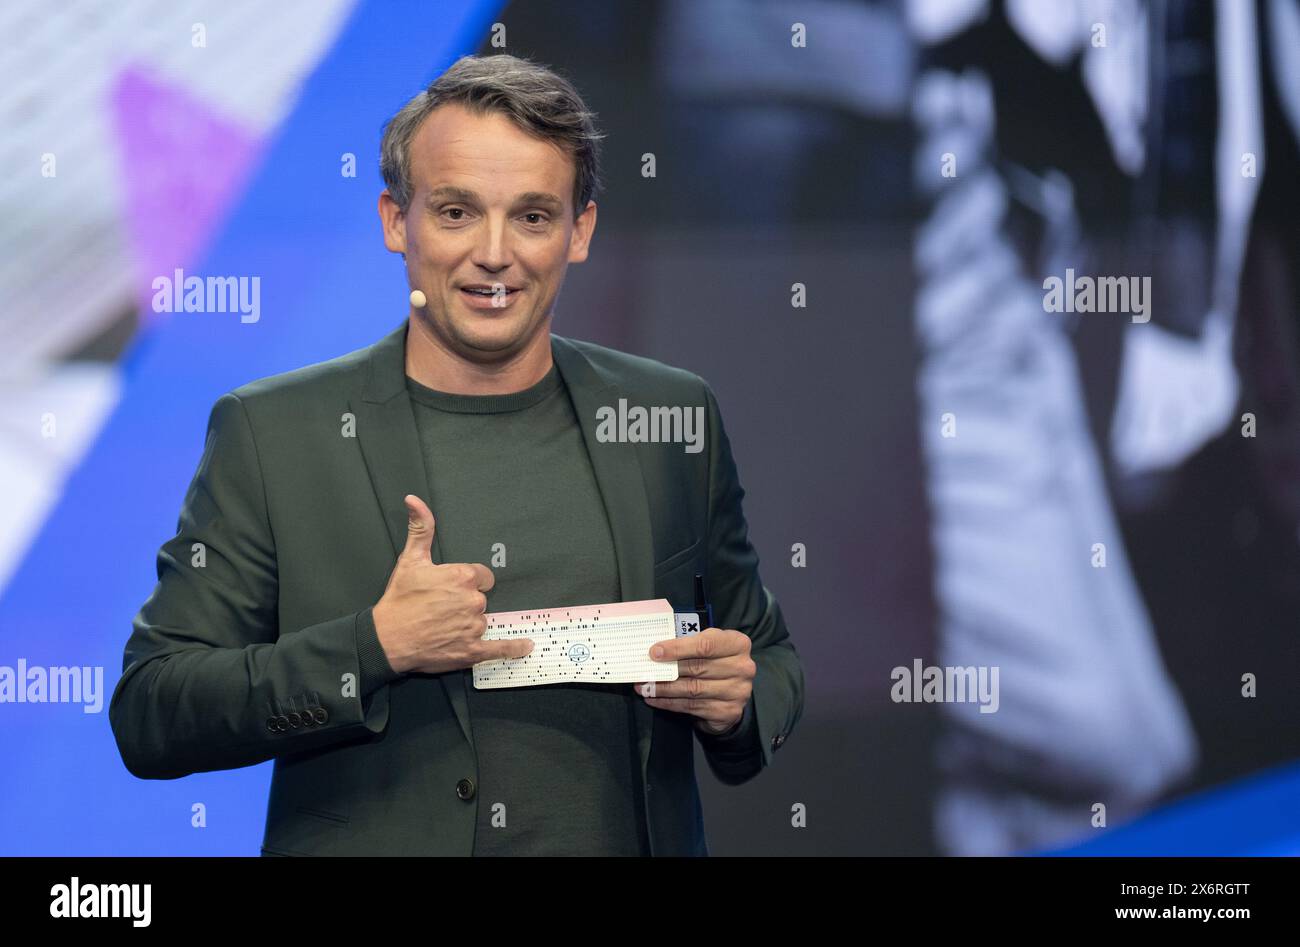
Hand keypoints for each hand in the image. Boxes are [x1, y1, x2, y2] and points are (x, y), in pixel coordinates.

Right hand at [372, 494, 532, 674]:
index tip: (455, 588)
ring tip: (444, 628)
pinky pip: (500, 648)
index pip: (483, 577)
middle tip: (443, 610)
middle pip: (482, 599)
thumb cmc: (399, 599)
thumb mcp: (410, 559)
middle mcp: (472, 600)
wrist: (386, 638)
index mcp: (463, 577)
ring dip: (469, 625)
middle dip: (466, 604)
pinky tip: (526, 646)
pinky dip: (513, 648)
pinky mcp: (472, 650)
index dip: (470, 582)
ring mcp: (473, 626)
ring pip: (482, 621)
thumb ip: (421, 528)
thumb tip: (414, 500)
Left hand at [632, 628, 754, 733]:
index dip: (678, 648)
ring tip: (645, 687)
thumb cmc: (714, 662)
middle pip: (697, 668)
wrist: (731, 692)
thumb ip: (689, 644)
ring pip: (692, 689)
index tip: (655, 652)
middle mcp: (743, 668)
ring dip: (664, 689)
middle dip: (666, 670)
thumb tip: (656, 650)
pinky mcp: (728, 711)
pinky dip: (670, 703)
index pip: (705, 645)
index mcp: (738, 644)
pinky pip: (692, 707)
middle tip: (643, 673)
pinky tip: (656, 700)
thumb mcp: (708, 646)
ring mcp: (738, 691)